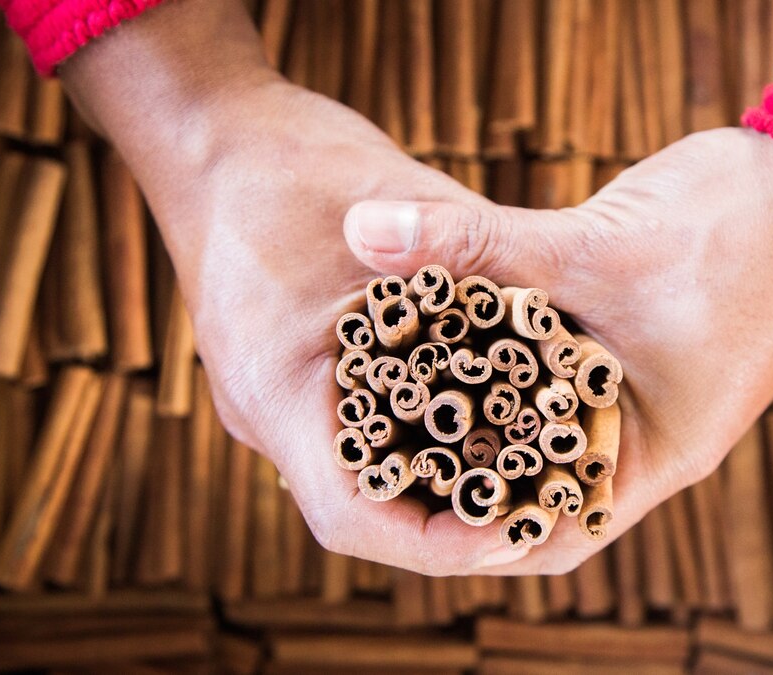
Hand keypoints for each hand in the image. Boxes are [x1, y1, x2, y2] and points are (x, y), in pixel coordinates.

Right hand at [61, 0, 524, 573]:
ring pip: (365, 475)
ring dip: (440, 485)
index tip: (513, 532)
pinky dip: (420, 440)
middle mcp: (270, 411)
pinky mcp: (295, 379)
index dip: (436, 544)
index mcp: (278, 388)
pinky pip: (359, 433)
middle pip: (367, 510)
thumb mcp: (399, 204)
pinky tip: (482, 420)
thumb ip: (472, 265)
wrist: (213, 136)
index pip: (351, 517)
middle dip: (455, 524)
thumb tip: (558, 312)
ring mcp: (276, 399)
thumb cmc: (293, 161)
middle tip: (540, 512)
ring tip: (526, 476)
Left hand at [343, 127, 772, 573]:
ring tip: (404, 382)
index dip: (479, 523)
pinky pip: (562, 362)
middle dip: (472, 457)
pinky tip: (458, 325)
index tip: (406, 491)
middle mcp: (651, 433)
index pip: (554, 522)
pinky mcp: (637, 340)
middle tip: (385, 434)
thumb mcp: (595, 246)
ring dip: (489, 397)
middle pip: (543, 471)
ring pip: (550, 412)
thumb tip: (366, 234)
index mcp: (658, 452)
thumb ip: (480, 245)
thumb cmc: (743, 231)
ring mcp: (647, 387)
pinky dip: (514, 348)